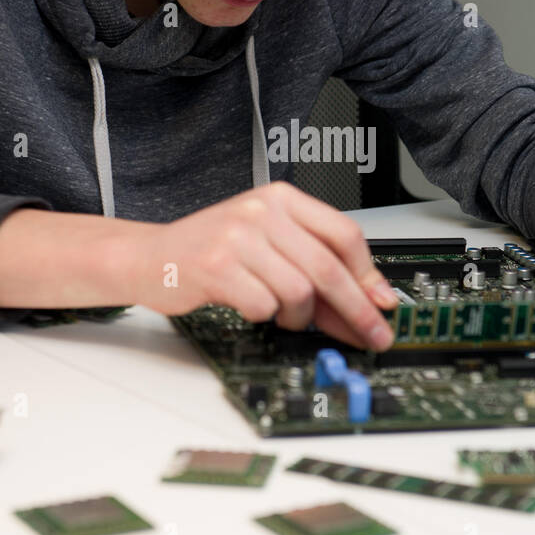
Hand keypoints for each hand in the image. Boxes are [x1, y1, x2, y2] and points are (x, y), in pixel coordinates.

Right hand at [128, 181, 398, 349]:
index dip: (369, 275)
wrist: (150, 256)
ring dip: (299, 316)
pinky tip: (254, 307)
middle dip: (356, 310)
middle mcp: (262, 212)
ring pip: (299, 291)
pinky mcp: (215, 267)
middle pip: (329, 267)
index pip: (344, 234)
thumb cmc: (212, 250)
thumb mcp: (268, 243)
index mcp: (281, 198)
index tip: (383, 303)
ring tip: (285, 315)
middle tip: (370, 335)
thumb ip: (314, 263)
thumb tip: (368, 301)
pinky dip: (266, 316)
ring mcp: (237, 237)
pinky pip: (264, 305)